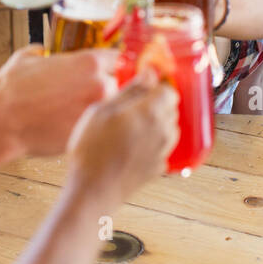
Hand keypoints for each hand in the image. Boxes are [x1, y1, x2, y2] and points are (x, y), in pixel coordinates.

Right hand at [0, 46, 117, 155]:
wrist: (2, 121)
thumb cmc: (11, 90)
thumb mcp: (27, 58)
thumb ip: (42, 52)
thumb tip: (41, 51)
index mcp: (89, 62)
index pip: (121, 59)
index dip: (116, 67)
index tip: (112, 72)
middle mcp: (99, 84)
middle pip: (124, 85)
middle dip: (113, 89)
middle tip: (96, 97)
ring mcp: (97, 111)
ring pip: (116, 109)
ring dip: (106, 110)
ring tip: (89, 115)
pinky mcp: (91, 133)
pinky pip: (102, 128)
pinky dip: (95, 128)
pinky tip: (79, 128)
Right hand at [65, 69, 178, 208]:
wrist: (93, 190)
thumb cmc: (92, 149)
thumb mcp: (102, 110)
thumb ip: (130, 89)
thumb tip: (149, 73)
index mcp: (151, 112)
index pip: (169, 90)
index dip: (156, 86)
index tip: (143, 87)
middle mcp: (163, 130)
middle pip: (171, 108)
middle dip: (156, 104)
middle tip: (130, 108)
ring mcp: (163, 151)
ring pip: (168, 128)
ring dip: (154, 123)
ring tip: (129, 128)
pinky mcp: (159, 167)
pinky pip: (161, 147)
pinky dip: (151, 143)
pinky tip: (129, 146)